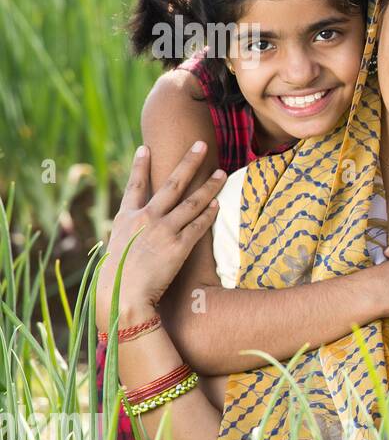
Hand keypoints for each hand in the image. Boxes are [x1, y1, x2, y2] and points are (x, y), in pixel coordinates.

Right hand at [96, 143, 225, 330]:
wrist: (122, 295)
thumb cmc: (116, 278)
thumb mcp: (116, 249)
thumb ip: (127, 235)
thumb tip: (132, 233)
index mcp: (125, 218)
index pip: (134, 185)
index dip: (139, 166)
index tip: (145, 148)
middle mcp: (145, 218)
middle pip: (172, 184)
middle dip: (188, 162)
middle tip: (202, 144)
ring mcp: (163, 230)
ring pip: (192, 201)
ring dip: (209, 186)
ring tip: (222, 172)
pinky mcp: (179, 246)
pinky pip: (199, 225)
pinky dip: (209, 214)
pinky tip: (218, 204)